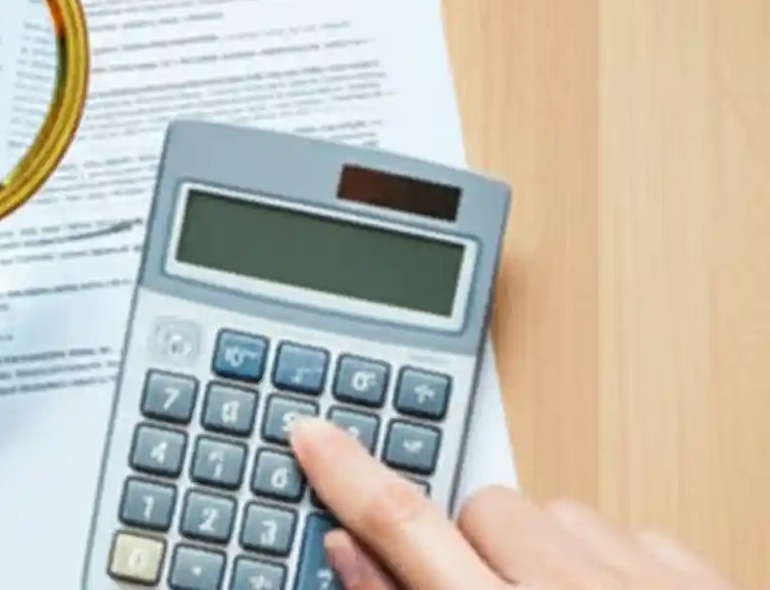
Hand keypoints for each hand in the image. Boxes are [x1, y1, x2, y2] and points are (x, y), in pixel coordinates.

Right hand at [289, 418, 735, 588]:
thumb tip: (348, 552)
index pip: (404, 527)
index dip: (347, 476)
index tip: (312, 433)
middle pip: (481, 510)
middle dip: (473, 548)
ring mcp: (641, 578)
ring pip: (554, 513)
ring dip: (543, 554)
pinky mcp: (695, 575)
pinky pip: (626, 531)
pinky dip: (608, 564)